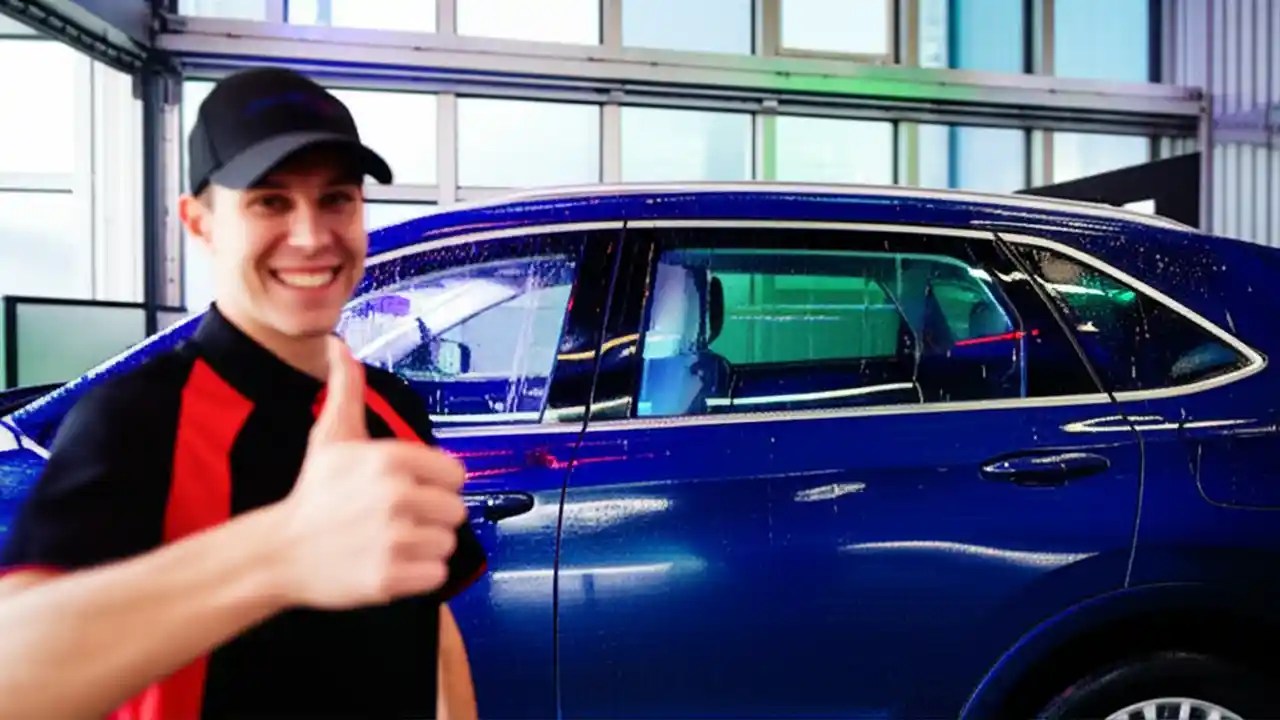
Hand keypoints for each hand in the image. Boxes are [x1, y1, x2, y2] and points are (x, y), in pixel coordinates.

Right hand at [271, 336, 467, 609]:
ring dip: (425, 547)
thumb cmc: (313, 493)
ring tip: (391, 542)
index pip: (456, 474)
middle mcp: (396, 496)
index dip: (437, 484)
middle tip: (396, 519)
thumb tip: (338, 345)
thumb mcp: (330, 436)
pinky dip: (418, 575)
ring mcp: (393, 539)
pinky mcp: (389, 577)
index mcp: (390, 459)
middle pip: (456, 511)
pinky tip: (390, 564)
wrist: (279, 552)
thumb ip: (346, 390)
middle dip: (432, 517)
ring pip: (447, 544)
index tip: (410, 489)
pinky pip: (436, 575)